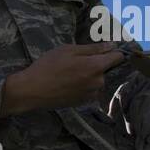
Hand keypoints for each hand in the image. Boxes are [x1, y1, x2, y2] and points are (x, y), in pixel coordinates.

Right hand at [0, 43, 124, 116]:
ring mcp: (91, 94)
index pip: (118, 57)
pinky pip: (89, 91)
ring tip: (70, 75)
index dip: (112, 52)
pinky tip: (68, 84)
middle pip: (106, 70)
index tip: (103, 50)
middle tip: (76, 63)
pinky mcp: (82, 103)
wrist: (31, 91)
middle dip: (97, 65)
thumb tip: (111, 46)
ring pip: (97, 81)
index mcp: (96, 67)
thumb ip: (92, 49)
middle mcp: (98, 82)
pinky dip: (83, 87)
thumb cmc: (48, 66)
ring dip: (89, 77)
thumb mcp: (68, 50)